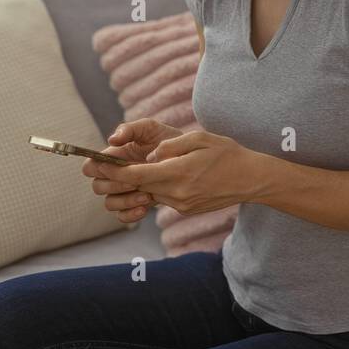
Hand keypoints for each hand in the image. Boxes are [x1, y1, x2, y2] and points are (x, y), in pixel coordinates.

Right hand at [80, 118, 183, 222]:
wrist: (188, 157)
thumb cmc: (166, 139)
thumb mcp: (150, 129)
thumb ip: (130, 129)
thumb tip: (111, 140)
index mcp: (114, 157)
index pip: (90, 166)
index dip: (95, 168)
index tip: (110, 167)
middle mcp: (116, 176)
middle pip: (98, 186)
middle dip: (114, 185)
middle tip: (135, 181)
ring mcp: (125, 191)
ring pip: (110, 203)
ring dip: (125, 201)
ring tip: (146, 195)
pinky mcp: (137, 204)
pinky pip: (123, 216)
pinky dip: (130, 214)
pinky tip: (145, 208)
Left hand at [92, 130, 263, 216]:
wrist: (251, 179)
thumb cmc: (227, 153)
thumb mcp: (199, 139)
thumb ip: (170, 146)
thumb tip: (150, 156)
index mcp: (177, 173)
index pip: (136, 175)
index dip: (114, 170)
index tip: (98, 164)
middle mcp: (176, 193)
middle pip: (139, 186)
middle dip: (120, 177)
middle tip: (101, 168)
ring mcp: (181, 204)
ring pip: (151, 192)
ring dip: (142, 181)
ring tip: (134, 169)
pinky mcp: (186, 209)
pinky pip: (164, 198)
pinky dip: (159, 187)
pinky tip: (167, 176)